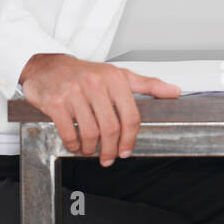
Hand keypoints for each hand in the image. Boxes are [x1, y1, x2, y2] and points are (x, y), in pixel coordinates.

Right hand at [19, 53, 180, 165]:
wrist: (49, 66)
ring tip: (90, 151)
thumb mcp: (119, 75)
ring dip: (91, 149)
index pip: (130, 115)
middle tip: (108, 157)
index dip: (130, 138)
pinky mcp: (56, 102)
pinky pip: (68, 132)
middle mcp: (96, 84)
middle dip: (111, 148)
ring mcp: (75, 93)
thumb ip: (148, 85)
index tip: (126, 150)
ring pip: (90, 132)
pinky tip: (76, 145)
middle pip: (111, 127)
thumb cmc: (86, 73)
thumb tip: (174, 91)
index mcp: (116, 79)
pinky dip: (73, 145)